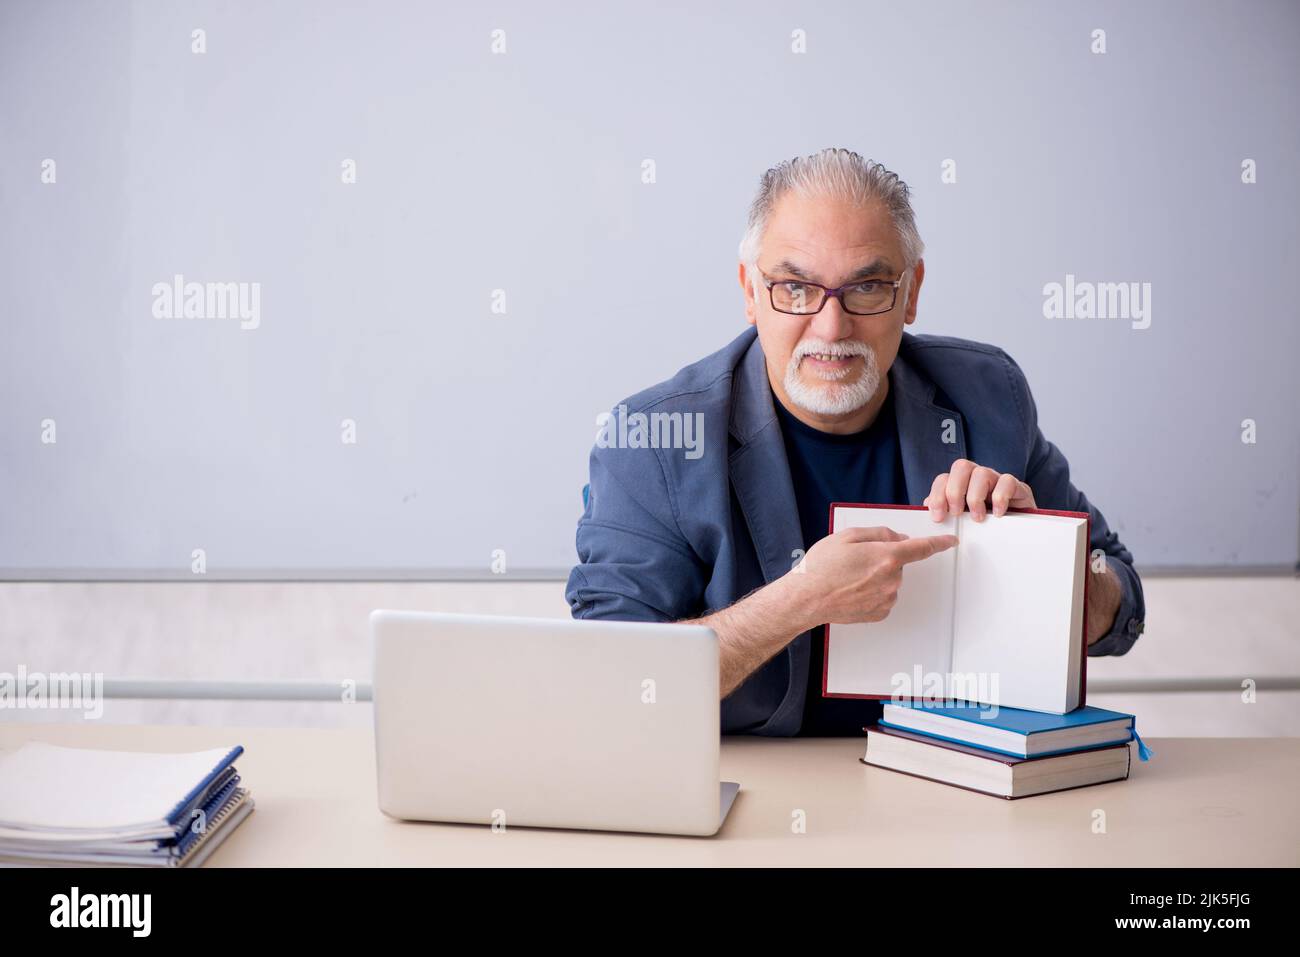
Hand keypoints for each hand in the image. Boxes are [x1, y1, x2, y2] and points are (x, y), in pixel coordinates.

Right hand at [790, 525, 957, 626]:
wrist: (807, 598)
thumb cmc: (822, 566)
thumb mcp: (847, 536)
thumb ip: (878, 533)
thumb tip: (897, 537)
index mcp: (886, 556)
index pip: (921, 548)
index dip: (939, 543)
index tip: (950, 542)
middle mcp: (891, 579)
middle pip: (897, 563)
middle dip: (882, 559)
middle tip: (854, 560)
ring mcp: (886, 598)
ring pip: (890, 580)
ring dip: (876, 576)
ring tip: (848, 578)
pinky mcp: (879, 613)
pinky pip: (883, 597)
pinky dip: (872, 592)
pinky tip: (851, 591)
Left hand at [925, 459, 1035, 521]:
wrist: (1018, 528)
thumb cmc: (987, 522)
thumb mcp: (963, 518)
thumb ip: (946, 510)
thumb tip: (926, 504)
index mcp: (962, 483)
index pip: (944, 478)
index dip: (937, 495)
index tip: (939, 517)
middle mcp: (978, 477)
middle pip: (961, 467)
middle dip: (954, 491)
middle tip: (957, 513)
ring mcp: (997, 479)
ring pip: (982, 472)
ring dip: (975, 497)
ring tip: (978, 517)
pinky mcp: (1017, 486)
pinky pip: (1007, 481)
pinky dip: (1000, 498)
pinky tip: (998, 514)